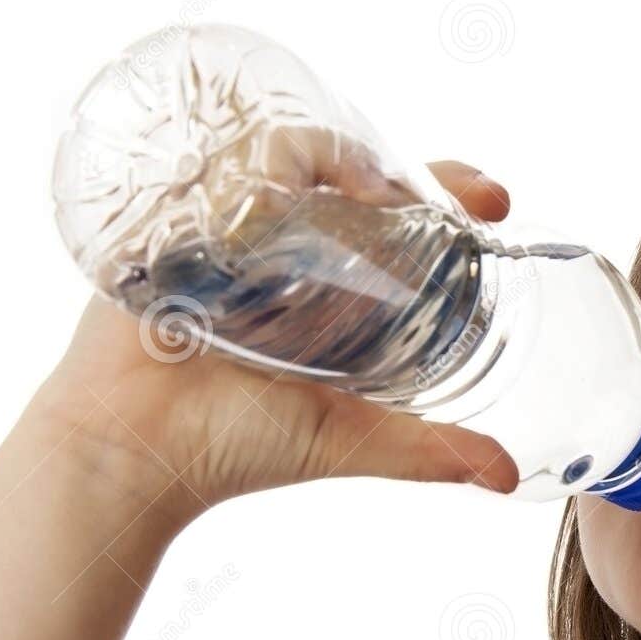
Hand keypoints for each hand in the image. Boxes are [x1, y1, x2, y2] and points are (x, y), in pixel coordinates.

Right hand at [28, 155, 518, 531]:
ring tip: (371, 189)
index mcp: (325, 286)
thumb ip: (426, 454)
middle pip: (347, 176)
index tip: (495, 199)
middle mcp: (280, 250)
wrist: (133, 453)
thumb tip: (507, 479)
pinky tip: (279, 186)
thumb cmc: (232, 447)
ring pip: (286, 161)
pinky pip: (214, 172)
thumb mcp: (347, 441)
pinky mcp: (172, 223)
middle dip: (404, 170)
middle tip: (455, 189)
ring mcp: (226, 230)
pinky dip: (248, 170)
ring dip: (332, 161)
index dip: (444, 194)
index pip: (394, 217)